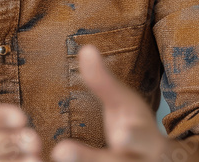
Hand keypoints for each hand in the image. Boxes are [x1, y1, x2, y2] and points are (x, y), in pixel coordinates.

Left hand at [50, 45, 197, 161]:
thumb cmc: (136, 130)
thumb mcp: (126, 106)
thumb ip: (105, 83)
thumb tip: (85, 48)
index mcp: (148, 142)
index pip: (142, 139)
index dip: (134, 138)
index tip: (122, 134)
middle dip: (90, 161)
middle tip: (62, 151)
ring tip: (50, 157)